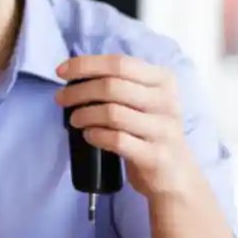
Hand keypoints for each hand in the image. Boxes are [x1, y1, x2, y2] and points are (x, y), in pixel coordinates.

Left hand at [54, 55, 199, 197]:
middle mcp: (166, 101)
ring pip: (112, 113)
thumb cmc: (151, 132)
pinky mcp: (155, 155)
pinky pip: (116, 140)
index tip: (61, 71)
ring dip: (84, 114)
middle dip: (78, 91)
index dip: (86, 65)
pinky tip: (89, 135)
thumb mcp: (146, 101)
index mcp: (163, 80)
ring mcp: (163, 129)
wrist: (177, 174)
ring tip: (75, 119)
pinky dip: (96, 136)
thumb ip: (121, 84)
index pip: (119, 63)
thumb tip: (77, 75)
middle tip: (61, 99)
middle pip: (112, 86)